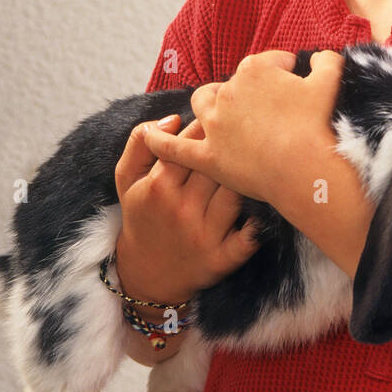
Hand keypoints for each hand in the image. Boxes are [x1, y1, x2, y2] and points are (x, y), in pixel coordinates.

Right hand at [113, 113, 260, 307]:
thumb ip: (139, 142)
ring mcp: (204, 235)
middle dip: (231, 149)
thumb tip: (173, 119)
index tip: (218, 123)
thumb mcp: (126, 179)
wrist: (147, 273)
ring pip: (237, 192)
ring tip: (253, 164)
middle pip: (217, 166)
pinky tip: (265, 206)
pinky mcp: (222, 259)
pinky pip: (250, 237)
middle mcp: (181, 209)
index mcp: (158, 186)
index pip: (190, 145)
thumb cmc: (142, 215)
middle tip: (242, 137)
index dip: (207, 130)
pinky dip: (260, 223)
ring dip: (248, 177)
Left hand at [141, 49, 345, 209]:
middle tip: (273, 110)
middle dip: (251, 92)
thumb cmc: (318, 124)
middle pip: (236, 84)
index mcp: (255, 70)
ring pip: (202, 104)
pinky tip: (149, 135)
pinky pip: (175, 148)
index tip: (298, 86)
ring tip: (223, 113)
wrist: (306, 168)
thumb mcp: (329, 83)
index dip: (286, 73)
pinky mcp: (208, 157)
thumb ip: (327, 62)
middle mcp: (228, 92)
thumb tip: (321, 56)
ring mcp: (215, 125)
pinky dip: (159, 141)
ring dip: (209, 104)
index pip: (270, 63)